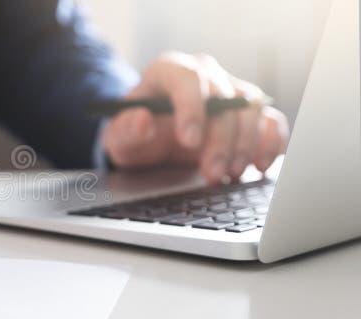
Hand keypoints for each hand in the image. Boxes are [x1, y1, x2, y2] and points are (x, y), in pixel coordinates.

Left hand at [103, 52, 289, 183]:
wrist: (152, 141)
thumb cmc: (135, 133)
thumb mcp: (120, 137)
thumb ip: (126, 130)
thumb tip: (141, 121)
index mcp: (169, 70)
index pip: (188, 79)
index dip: (192, 109)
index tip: (189, 142)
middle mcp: (204, 73)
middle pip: (223, 98)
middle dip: (219, 140)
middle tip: (211, 173)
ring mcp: (230, 89)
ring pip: (250, 108)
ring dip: (245, 145)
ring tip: (230, 174)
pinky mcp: (248, 111)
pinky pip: (270, 120)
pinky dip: (270, 143)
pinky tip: (258, 166)